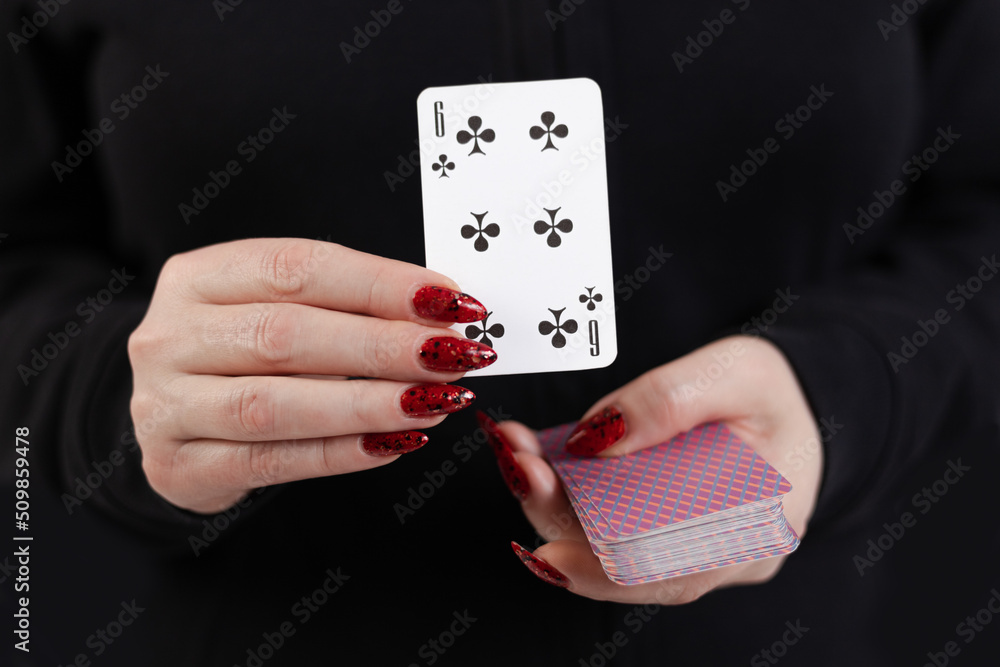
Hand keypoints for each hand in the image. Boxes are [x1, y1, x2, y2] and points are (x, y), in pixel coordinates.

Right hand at [128, 238, 494, 512]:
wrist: (166, 423)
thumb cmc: (239, 356)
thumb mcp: (273, 309)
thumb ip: (343, 306)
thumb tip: (438, 314)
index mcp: (199, 277)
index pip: (298, 267)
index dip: (380, 283)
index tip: (448, 300)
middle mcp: (171, 336)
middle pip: (287, 335)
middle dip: (382, 345)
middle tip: (452, 355)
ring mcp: (165, 405)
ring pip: (276, 405)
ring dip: (367, 403)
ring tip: (433, 401)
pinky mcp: (178, 467)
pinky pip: (270, 462)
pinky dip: (339, 453)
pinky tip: (392, 443)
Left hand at [486, 336, 822, 602]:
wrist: (797, 402)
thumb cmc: (774, 391)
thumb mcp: (735, 370)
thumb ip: (668, 400)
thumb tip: (593, 439)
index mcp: (757, 526)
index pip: (662, 566)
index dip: (589, 544)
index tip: (536, 485)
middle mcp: (726, 558)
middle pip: (623, 564)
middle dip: (556, 513)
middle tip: (516, 460)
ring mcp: (697, 555)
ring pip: (610, 555)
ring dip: (555, 508)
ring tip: (519, 457)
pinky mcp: (669, 536)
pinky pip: (615, 533)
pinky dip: (573, 502)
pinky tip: (541, 467)